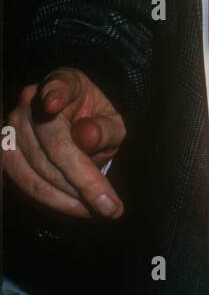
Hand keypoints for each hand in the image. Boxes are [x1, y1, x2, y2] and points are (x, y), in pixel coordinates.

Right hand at [4, 68, 125, 217]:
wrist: (75, 127)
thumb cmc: (95, 123)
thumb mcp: (112, 123)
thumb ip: (104, 129)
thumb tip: (86, 137)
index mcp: (64, 83)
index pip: (57, 87)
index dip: (53, 94)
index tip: (52, 104)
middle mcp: (30, 101)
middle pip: (54, 146)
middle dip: (84, 181)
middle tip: (111, 207)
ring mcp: (11, 126)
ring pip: (34, 170)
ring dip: (67, 198)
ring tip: (98, 211)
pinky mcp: (4, 152)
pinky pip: (21, 182)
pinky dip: (48, 200)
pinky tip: (73, 209)